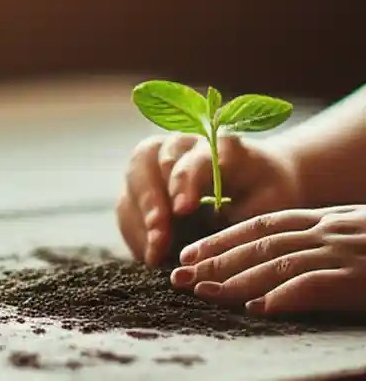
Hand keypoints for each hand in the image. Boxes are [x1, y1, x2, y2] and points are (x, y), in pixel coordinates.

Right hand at [116, 133, 303, 265]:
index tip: (182, 210)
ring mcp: (156, 162)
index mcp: (218, 145)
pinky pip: (127, 204)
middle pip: (149, 160)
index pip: (193, 157)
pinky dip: (134, 230)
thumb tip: (213, 238)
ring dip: (139, 218)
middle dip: (152, 200)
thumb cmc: (269, 195)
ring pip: (133, 180)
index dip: (184, 182)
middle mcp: (181, 145)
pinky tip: (148, 254)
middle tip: (159, 236)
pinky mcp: (142, 184)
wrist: (260, 183)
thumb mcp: (271, 202)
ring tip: (153, 253)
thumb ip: (244, 213)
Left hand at [171, 205, 365, 316]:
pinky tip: (256, 308)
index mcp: (323, 218)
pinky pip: (313, 285)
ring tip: (203, 293)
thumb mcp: (355, 228)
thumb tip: (281, 252)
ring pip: (277, 264)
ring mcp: (340, 253)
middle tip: (179, 277)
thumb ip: (319, 237)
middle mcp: (326, 231)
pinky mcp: (356, 278)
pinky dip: (282, 296)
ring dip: (236, 280)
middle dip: (215, 261)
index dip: (221, 239)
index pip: (261, 225)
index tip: (188, 254)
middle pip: (260, 245)